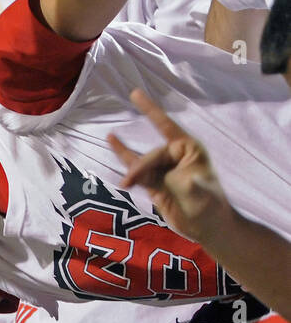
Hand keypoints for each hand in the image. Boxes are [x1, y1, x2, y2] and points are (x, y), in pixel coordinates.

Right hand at [109, 90, 236, 246]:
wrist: (206, 229)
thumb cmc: (210, 208)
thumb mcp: (200, 195)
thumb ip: (187, 185)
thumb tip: (180, 179)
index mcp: (190, 151)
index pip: (166, 126)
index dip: (150, 109)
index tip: (135, 93)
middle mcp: (176, 156)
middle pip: (151, 154)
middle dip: (141, 166)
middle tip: (130, 182)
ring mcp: (164, 169)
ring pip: (141, 161)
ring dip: (130, 164)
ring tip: (118, 159)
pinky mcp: (154, 182)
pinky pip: (136, 169)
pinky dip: (124, 158)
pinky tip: (113, 141)